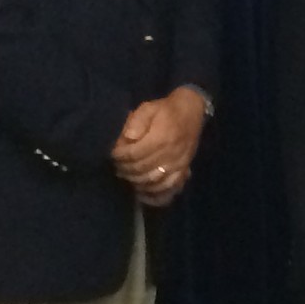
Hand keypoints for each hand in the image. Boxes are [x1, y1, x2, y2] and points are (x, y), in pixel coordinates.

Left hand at [114, 87, 206, 204]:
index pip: (134, 154)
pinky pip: (170, 189)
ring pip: (154, 182)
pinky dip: (155, 195)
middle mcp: (171, 154)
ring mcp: (179, 165)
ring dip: (137, 182)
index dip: (120, 156)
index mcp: (161, 138)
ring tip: (127, 176)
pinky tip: (143, 194)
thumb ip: (136, 122)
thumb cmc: (166, 109)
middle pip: (142, 169)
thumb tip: (127, 139)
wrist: (191, 111)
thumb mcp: (148, 108)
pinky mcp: (184, 171)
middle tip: (117, 166)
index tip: (113, 154)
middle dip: (125, 169)